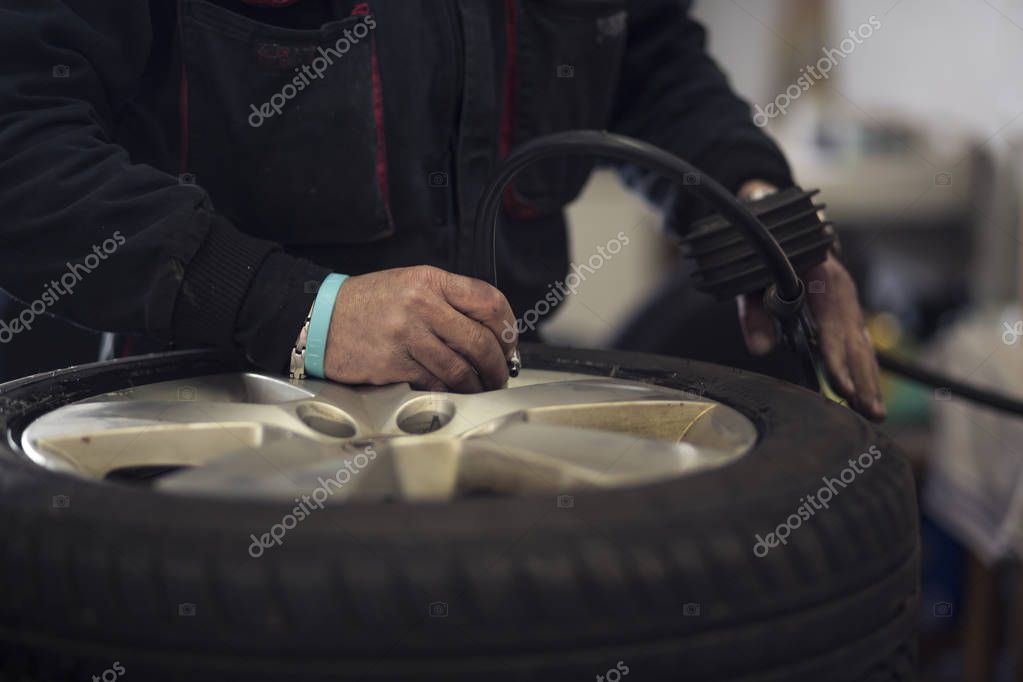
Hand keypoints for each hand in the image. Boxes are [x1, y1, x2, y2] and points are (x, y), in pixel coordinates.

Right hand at [323, 266, 516, 391]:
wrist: (322, 318)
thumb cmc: (369, 304)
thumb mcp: (411, 285)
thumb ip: (449, 302)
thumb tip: (490, 331)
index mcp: (430, 281)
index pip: (488, 301)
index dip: (508, 327)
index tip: (509, 343)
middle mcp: (421, 305)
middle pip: (480, 340)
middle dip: (499, 364)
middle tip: (502, 374)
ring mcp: (407, 335)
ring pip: (461, 368)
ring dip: (479, 384)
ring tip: (482, 387)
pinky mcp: (394, 363)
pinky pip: (435, 382)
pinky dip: (451, 391)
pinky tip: (456, 391)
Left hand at [737, 254, 885, 420]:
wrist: (782, 226)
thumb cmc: (766, 251)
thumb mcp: (752, 276)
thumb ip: (754, 311)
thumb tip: (759, 349)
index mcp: (822, 276)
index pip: (832, 324)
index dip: (837, 358)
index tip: (841, 387)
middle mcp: (841, 289)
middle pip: (855, 339)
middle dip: (863, 378)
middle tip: (871, 412)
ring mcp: (846, 299)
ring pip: (862, 343)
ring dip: (869, 379)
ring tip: (875, 412)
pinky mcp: (845, 308)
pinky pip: (857, 340)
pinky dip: (863, 367)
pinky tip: (867, 392)